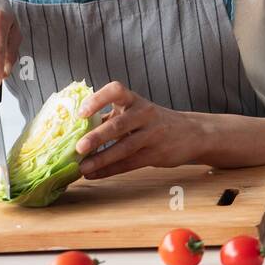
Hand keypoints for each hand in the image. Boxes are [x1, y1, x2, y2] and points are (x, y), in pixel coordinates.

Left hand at [73, 81, 200, 178]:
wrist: (191, 133)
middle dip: (97, 136)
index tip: (81, 112)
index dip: (98, 99)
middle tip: (78, 148)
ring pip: (125, 147)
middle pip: (119, 124)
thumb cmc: (153, 122)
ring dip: (101, 159)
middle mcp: (145, 114)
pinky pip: (130, 163)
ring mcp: (153, 134)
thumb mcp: (135, 112)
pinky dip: (110, 170)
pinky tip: (94, 174)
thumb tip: (72, 130)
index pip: (116, 90)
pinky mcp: (157, 154)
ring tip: (82, 168)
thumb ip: (110, 117)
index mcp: (135, 100)